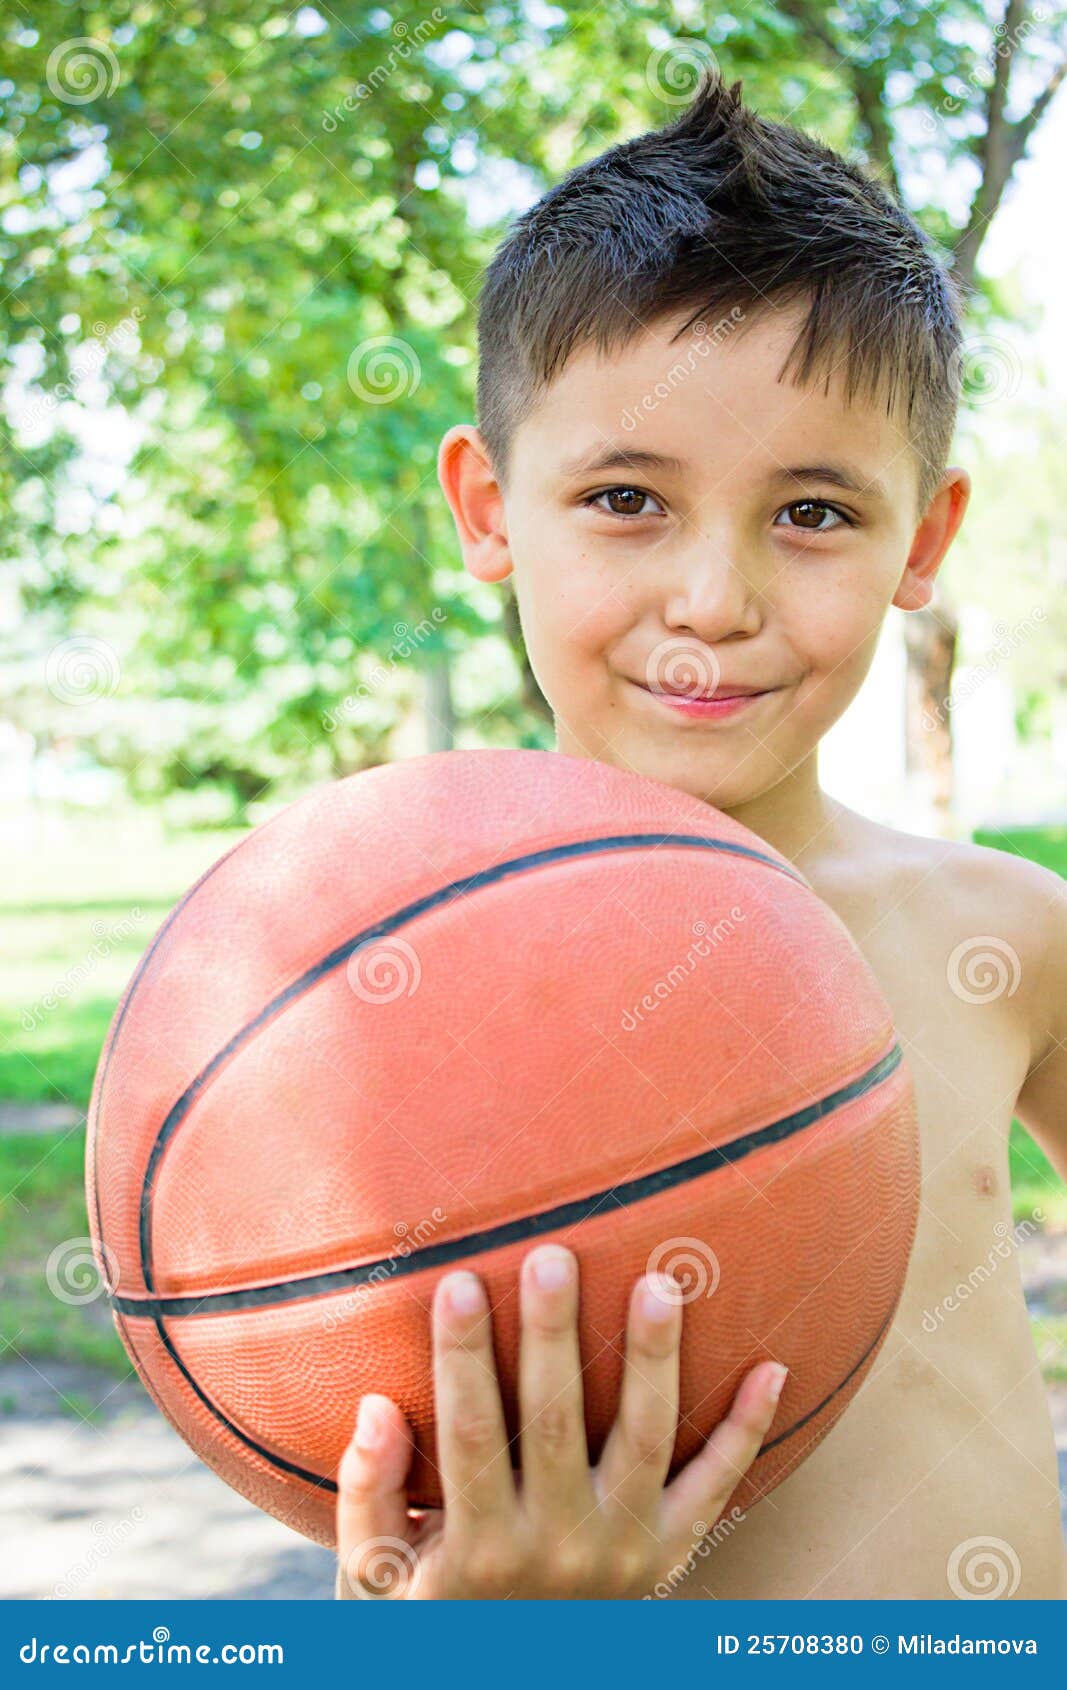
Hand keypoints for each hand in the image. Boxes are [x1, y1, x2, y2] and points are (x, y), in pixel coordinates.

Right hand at [335, 1243, 785, 1598]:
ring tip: (660, 1283)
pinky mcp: (670, 1556)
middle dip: (553, 1335)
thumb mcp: (376, 1584)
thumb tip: (376, 1407)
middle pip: (555, 1424)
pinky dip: (748, 1430)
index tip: (460, 1281)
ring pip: (643, 1443)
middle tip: (553, 1254)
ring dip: (652, 1360)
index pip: (471, 1434)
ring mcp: (624, 1554)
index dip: (463, 1357)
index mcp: (479, 1548)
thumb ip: (370, 1495)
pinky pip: (717, 1491)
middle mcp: (555, 1550)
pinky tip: (774, 1366)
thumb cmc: (434, 1616)